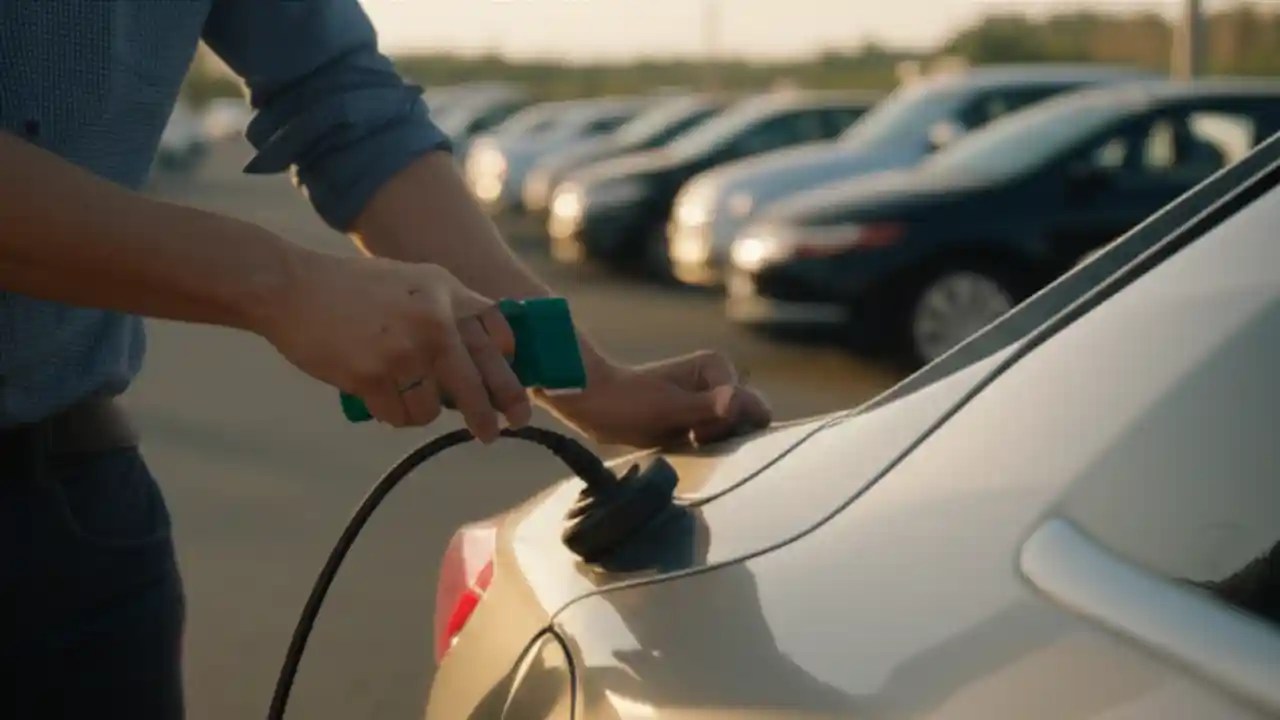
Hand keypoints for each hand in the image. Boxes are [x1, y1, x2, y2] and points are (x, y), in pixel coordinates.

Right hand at [257, 251, 531, 441]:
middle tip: (495, 432)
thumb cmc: (356, 290)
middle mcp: (433, 320)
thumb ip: (453, 308)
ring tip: (399, 391)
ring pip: (434, 409)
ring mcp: (404, 351)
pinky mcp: (373, 377)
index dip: (509, 370)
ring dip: (422, 411)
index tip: (515, 394)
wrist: (292, 288)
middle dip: (491, 414)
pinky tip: (376, 393)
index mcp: (447, 292)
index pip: (497, 337)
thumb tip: (497, 352)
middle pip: (479, 383)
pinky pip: (400, 416)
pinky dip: (392, 413)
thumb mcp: (415, 281)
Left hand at [540, 350, 771, 448]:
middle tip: (686, 437)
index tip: (696, 432)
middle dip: (721, 437)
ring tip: (680, 441)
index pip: (753, 410)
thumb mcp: (669, 408)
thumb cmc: (627, 403)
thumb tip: (738, 402)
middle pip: (744, 422)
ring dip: (710, 445)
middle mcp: (718, 379)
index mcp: (718, 367)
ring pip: (730, 433)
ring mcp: (707, 399)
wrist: (592, 404)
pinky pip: (713, 439)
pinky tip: (677, 447)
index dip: (729, 428)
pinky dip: (701, 449)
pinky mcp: (693, 416)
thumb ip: (709, 406)